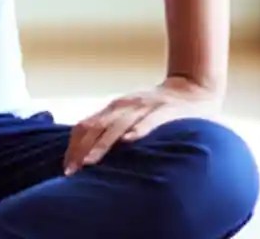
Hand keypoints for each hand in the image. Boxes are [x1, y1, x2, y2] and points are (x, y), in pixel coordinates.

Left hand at [63, 76, 221, 174]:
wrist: (193, 87)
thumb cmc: (158, 107)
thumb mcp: (131, 113)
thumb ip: (113, 127)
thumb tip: (88, 151)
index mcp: (115, 108)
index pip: (85, 125)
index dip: (73, 146)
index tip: (65, 167)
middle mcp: (125, 105)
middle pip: (95, 127)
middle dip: (81, 150)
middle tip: (71, 172)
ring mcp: (144, 106)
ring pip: (117, 125)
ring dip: (101, 145)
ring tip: (89, 162)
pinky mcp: (165, 110)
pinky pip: (150, 120)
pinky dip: (138, 129)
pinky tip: (129, 140)